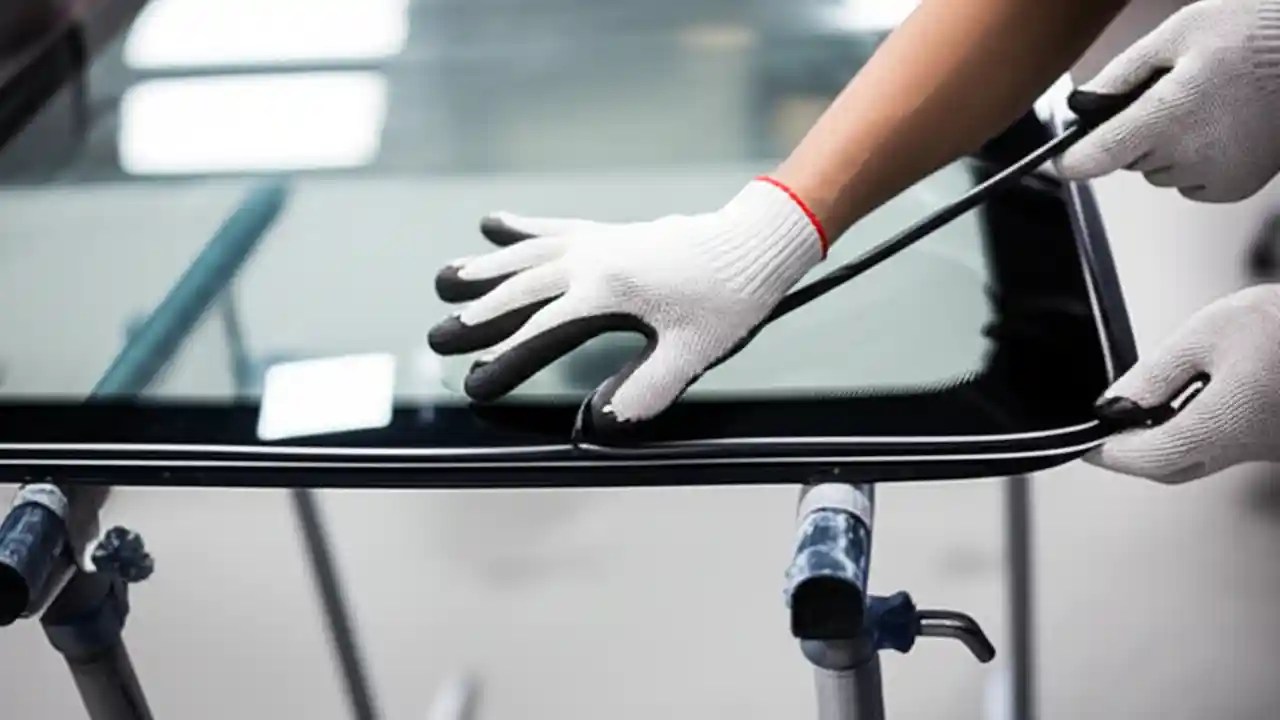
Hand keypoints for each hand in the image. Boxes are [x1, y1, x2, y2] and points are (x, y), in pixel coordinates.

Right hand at [427, 178, 826, 431]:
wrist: (754, 243)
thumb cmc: (727, 299)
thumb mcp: (692, 353)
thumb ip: (646, 389)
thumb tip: (603, 424)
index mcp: (608, 292)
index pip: (541, 332)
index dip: (505, 360)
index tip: (474, 384)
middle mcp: (593, 261)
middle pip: (521, 290)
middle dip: (477, 316)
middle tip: (437, 336)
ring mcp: (597, 242)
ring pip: (527, 255)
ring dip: (485, 270)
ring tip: (444, 279)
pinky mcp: (608, 233)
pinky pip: (554, 228)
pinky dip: (522, 229)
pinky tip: (491, 225)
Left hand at [1057, 0, 1279, 201]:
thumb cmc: (1254, 36)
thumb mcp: (1178, 35)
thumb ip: (1121, 73)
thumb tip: (1083, 103)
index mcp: (1167, 117)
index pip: (1096, 157)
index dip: (1071, 161)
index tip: (1059, 162)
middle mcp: (1188, 155)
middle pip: (1129, 158)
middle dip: (1137, 132)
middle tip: (1174, 96)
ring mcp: (1212, 176)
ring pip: (1159, 171)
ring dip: (1169, 146)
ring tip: (1207, 107)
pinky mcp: (1232, 188)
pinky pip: (1190, 181)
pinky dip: (1196, 161)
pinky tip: (1222, 128)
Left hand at [1092, 285, 1279, 481]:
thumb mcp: (1210, 334)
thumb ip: (1156, 374)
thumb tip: (1113, 405)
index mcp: (1225, 426)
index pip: (1148, 457)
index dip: (1108, 452)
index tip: (1085, 444)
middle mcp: (1250, 450)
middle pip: (1173, 468)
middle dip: (1135, 453)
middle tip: (1108, 429)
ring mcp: (1270, 451)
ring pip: (1201, 461)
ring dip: (1166, 443)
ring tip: (1146, 408)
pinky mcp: (1279, 444)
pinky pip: (1228, 448)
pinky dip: (1200, 433)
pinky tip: (1194, 401)